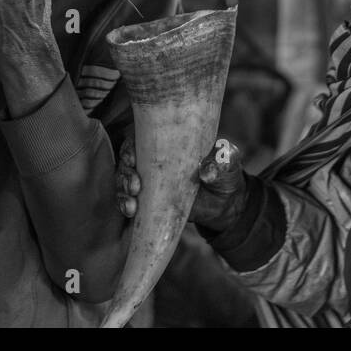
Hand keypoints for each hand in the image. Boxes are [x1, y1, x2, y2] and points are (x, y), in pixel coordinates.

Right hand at [116, 136, 248, 233]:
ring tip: (131, 205)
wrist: (225, 202)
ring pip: (123, 181)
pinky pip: (129, 201)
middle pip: (127, 160)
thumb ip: (220, 163)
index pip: (140, 138)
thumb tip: (206, 172)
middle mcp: (153, 159)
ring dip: (122, 192)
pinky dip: (125, 205)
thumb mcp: (227, 164)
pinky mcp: (149, 200)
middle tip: (135, 186)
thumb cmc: (224, 172)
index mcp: (168, 142)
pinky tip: (131, 212)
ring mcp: (149, 181)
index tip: (133, 159)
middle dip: (125, 173)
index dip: (131, 147)